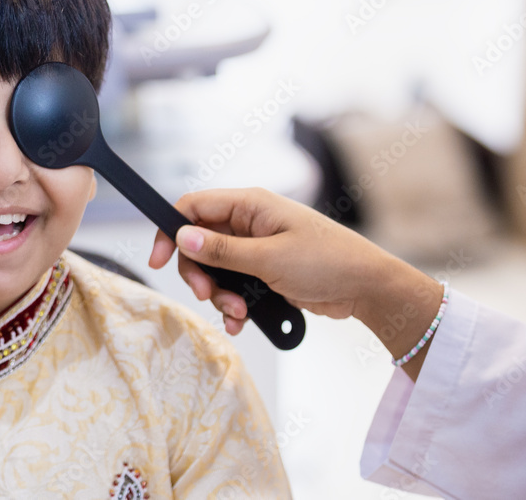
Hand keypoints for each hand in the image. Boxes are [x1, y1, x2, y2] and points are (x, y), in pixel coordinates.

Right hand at [148, 188, 442, 378]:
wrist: (368, 288)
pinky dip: (232, 304)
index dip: (170, 231)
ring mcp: (256, 247)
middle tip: (207, 297)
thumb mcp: (269, 258)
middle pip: (199, 243)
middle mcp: (249, 222)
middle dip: (199, 274)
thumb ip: (222, 251)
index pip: (193, 207)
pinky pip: (234, 285)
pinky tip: (241, 321)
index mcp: (250, 205)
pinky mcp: (264, 271)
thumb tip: (181, 236)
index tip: (157, 260)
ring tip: (238, 313)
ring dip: (218, 294)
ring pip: (215, 269)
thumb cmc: (329, 261)